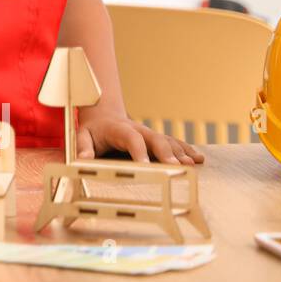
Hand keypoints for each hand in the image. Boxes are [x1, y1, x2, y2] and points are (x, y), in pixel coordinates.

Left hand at [76, 109, 204, 164]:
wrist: (104, 115)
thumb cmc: (93, 130)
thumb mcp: (82, 135)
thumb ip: (83, 147)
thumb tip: (83, 160)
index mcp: (119, 129)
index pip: (132, 139)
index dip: (139, 151)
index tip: (145, 164)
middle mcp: (139, 130)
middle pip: (155, 139)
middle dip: (166, 152)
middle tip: (175, 166)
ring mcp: (149, 133)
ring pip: (168, 141)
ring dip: (180, 153)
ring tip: (192, 165)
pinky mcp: (156, 139)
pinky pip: (174, 143)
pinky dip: (186, 150)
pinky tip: (198, 159)